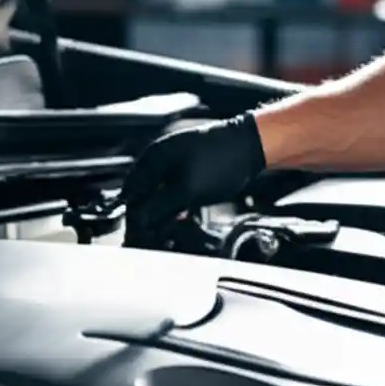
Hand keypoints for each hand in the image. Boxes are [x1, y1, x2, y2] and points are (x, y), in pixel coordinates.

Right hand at [122, 114, 265, 246]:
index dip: (133, 217)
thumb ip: (160, 206)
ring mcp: (176, 165)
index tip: (138, 237)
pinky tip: (181, 221)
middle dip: (147, 218)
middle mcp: (161, 160)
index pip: (131, 192)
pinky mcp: (191, 172)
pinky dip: (175, 209)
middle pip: (144, 195)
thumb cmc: (221, 161)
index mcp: (154, 158)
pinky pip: (175, 194)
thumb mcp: (187, 190)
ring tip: (166, 235)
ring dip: (162, 216)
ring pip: (160, 196)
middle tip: (154, 239)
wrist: (252, 146)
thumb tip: (139, 221)